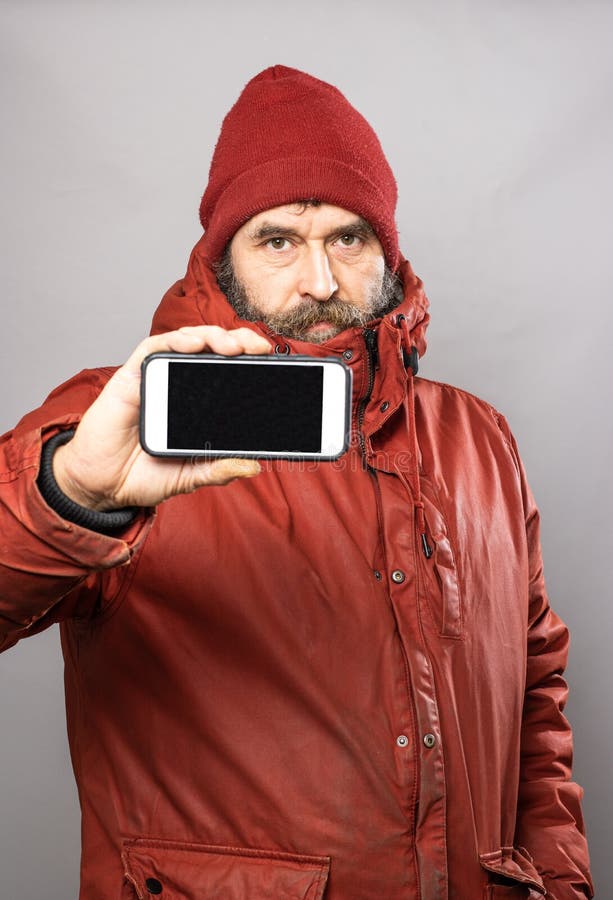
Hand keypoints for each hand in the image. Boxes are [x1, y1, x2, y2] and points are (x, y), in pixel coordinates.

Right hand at [52, 326, 272, 510]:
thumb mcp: (190, 476)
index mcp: (197, 404)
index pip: (227, 371)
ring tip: (234, 345)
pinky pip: (153, 349)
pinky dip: (175, 341)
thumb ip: (218, 470)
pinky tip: (193, 343)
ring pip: (187, 341)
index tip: (271, 360)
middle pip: (212, 349)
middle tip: (259, 348)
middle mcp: (178, 385)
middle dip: (239, 341)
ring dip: (213, 336)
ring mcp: (155, 379)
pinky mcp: (131, 378)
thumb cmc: (143, 475)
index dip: (250, 360)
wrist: (103, 485)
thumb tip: (253, 466)